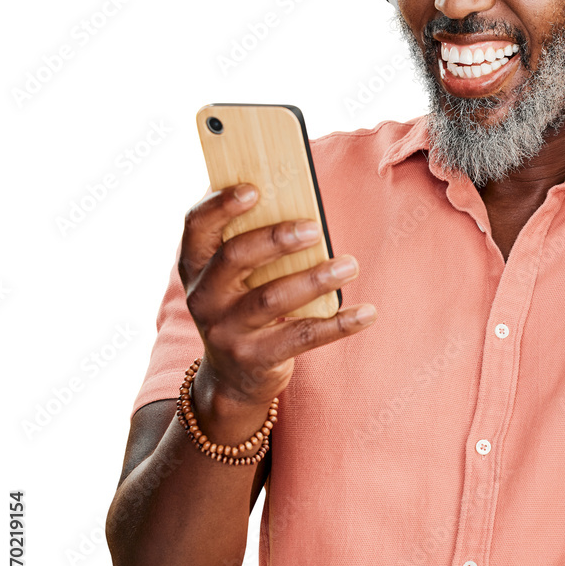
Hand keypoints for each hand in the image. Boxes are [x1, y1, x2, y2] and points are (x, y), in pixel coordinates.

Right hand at [178, 184, 376, 416]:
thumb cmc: (245, 304)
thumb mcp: (235, 275)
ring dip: (315, 279)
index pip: (197, 226)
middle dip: (276, 239)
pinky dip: (339, 324)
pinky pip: (302, 337)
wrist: (232, 377)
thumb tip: (297, 198)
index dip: (221, 205)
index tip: (254, 188)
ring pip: (271, 298)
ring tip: (350, 265)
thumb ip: (255, 241)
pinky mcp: (256, 358)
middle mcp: (204, 296)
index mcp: (197, 264)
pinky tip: (367, 313)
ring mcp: (227, 330)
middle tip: (316, 228)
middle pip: (235, 258)